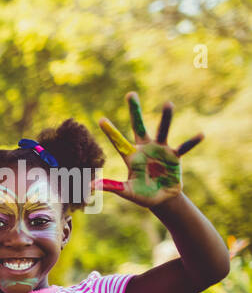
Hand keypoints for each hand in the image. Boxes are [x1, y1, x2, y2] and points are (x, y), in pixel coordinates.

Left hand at [95, 92, 201, 207]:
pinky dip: (191, 142)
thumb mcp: (126, 191)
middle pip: (139, 127)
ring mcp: (161, 150)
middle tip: (130, 94)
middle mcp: (145, 149)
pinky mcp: (174, 156)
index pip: (119, 142)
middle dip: (135, 112)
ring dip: (166, 119)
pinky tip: (201, 134)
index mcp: (132, 157)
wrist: (162, 198)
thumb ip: (111, 186)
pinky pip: (184, 148)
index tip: (101, 120)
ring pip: (162, 131)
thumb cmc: (142, 194)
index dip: (111, 132)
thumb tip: (91, 185)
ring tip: (168, 104)